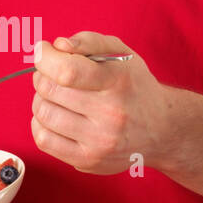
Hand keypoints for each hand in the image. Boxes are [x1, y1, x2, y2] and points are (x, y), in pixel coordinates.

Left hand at [31, 31, 171, 174]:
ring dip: (41, 99)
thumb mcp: (122, 54)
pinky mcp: (88, 161)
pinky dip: (40, 123)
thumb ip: (89, 41)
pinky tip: (55, 115)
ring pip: (43, 114)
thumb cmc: (134, 86)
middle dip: (43, 76)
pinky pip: (44, 140)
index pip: (67, 72)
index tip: (43, 52)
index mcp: (118, 83)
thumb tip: (58, 46)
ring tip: (55, 96)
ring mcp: (98, 142)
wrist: (162, 130)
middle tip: (52, 74)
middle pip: (50, 91)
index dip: (45, 58)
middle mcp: (110, 115)